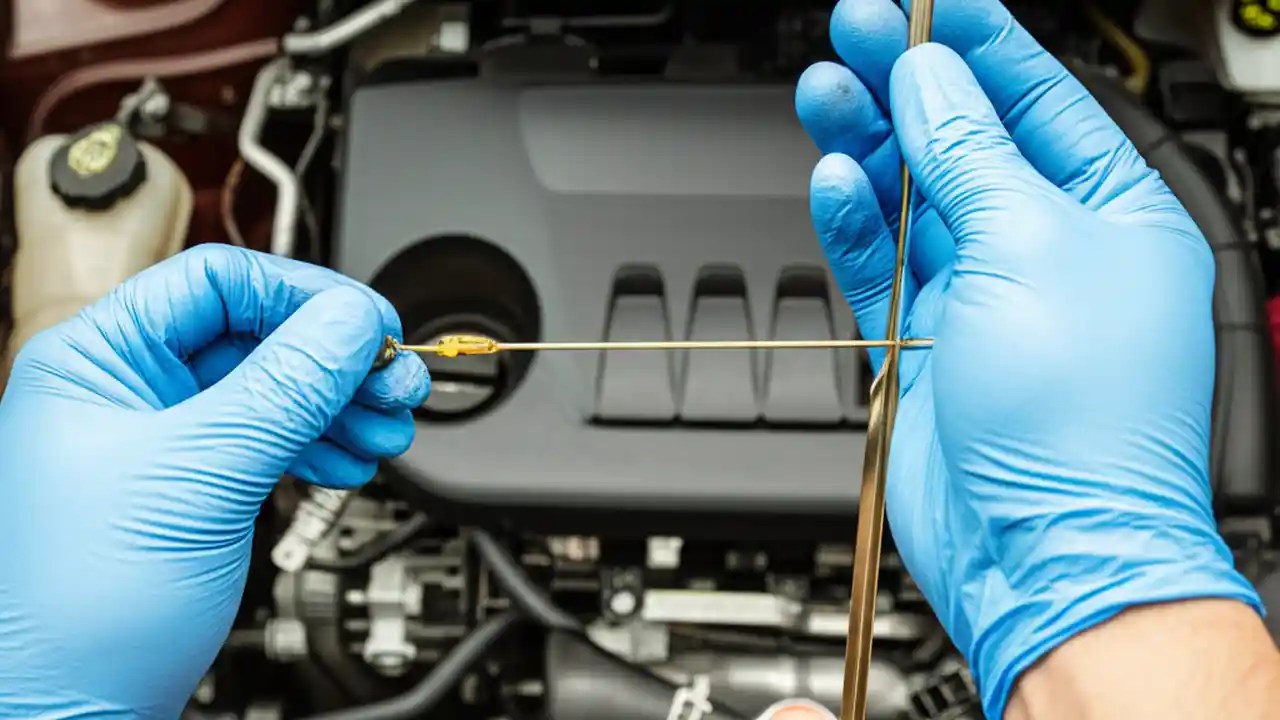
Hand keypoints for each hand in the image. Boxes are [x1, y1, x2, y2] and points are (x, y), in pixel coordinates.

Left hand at [0, 245, 429, 717]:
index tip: (373, 327)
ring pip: (277, 389)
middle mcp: (133, 390)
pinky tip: (351, 459)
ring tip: (386, 428)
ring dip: (342, 403)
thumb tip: (353, 322)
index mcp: (101, 359)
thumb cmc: (73, 611)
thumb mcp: (197, 476)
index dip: (306, 297)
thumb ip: (285, 389)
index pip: (221, 283)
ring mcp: (168, 439)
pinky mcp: (199, 485)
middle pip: (260, 334)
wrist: (64, 715)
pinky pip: (276, 438)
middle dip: (338, 358)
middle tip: (396, 382)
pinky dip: (323, 443)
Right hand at [796, 1, 1260, 716]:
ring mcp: (981, 294)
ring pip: (911, 194)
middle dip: (907, 81)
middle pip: (963, 137)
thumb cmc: (1080, 423)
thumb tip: (931, 82)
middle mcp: (1046, 248)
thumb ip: (969, 155)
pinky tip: (836, 180)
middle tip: (854, 31)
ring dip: (868, 142)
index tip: (921, 1)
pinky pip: (879, 259)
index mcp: (1111, 213)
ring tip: (826, 95)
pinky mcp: (924, 339)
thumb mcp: (1031, 247)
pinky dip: (853, 218)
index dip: (976, 43)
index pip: (1037, 98)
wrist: (1037, 550)